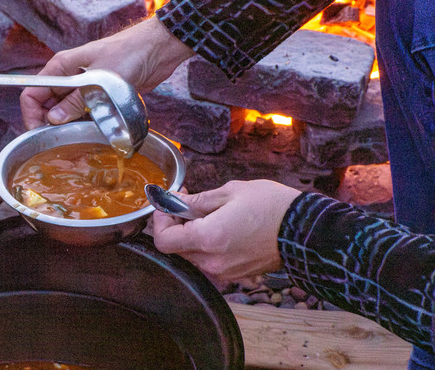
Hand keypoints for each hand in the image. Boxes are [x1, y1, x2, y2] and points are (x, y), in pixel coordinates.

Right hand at [20, 17, 193, 129]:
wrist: (157, 50)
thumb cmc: (129, 54)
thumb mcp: (98, 80)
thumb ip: (75, 101)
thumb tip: (53, 119)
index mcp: (61, 67)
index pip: (32, 93)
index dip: (31, 115)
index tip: (40, 133)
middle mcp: (68, 77)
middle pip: (46, 106)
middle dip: (50, 124)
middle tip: (61, 140)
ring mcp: (83, 87)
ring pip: (65, 112)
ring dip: (69, 125)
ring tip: (78, 137)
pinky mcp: (98, 96)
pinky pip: (83, 114)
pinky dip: (85, 124)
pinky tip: (92, 132)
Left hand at [150, 180, 300, 280]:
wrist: (308, 231)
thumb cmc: (273, 207)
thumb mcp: (231, 193)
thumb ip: (197, 201)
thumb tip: (175, 201)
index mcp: (208, 239)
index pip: (163, 240)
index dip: (159, 221)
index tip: (167, 205)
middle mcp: (212, 261)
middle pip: (176, 248)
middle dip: (174, 225)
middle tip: (185, 202)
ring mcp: (224, 271)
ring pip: (191, 255)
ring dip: (190, 235)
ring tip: (205, 212)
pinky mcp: (235, 274)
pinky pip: (209, 260)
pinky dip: (206, 245)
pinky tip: (219, 226)